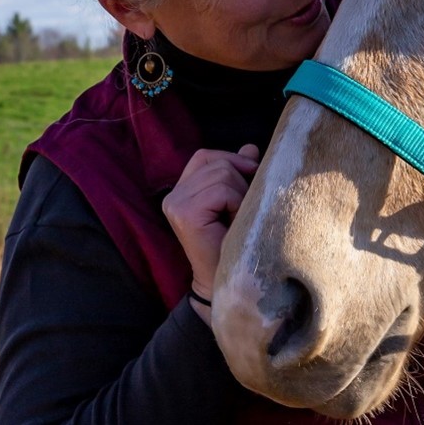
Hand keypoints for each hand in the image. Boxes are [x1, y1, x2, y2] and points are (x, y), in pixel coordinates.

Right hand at [162, 144, 259, 321]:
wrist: (227, 277)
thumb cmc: (234, 239)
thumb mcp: (238, 199)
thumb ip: (239, 172)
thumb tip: (250, 147)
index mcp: (181, 189)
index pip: (206, 156)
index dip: (232, 161)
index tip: (248, 180)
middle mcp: (173, 195)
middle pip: (218, 162)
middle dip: (240, 181)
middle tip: (239, 210)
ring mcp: (175, 204)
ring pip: (223, 173)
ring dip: (240, 194)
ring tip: (234, 218)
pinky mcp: (184, 214)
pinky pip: (222, 190)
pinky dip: (235, 203)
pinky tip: (230, 222)